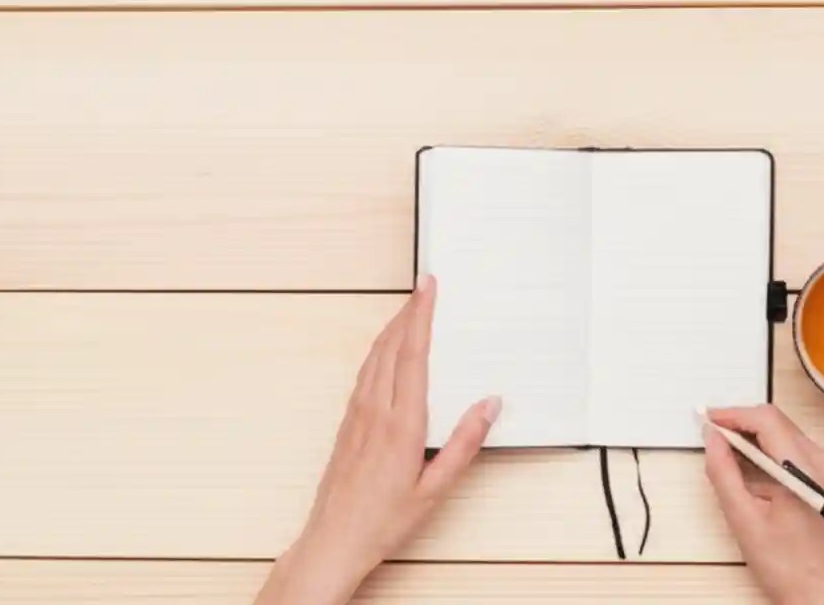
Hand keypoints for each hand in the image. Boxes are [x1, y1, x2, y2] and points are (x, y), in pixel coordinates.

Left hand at [255, 276, 500, 604]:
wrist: (334, 539)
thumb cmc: (383, 519)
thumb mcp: (436, 487)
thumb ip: (465, 443)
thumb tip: (489, 405)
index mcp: (401, 423)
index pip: (413, 355)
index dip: (422, 316)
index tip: (429, 289)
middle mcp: (375, 411)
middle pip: (393, 346)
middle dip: (409, 311)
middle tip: (424, 285)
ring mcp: (357, 415)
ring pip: (375, 357)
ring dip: (393, 326)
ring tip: (409, 307)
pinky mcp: (347, 422)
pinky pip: (365, 373)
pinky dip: (379, 350)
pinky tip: (385, 349)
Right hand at [703, 405, 823, 604]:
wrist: (817, 593)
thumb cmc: (783, 564)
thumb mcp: (743, 519)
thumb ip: (724, 473)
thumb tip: (712, 438)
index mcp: (805, 471)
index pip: (767, 421)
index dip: (734, 415)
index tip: (708, 420)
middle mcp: (822, 463)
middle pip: (777, 422)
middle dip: (741, 423)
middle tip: (711, 434)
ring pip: (784, 433)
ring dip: (753, 436)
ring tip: (724, 451)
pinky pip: (792, 450)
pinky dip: (767, 450)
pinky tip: (747, 466)